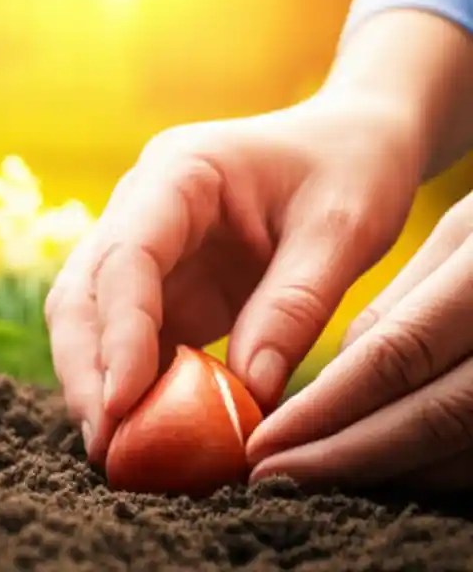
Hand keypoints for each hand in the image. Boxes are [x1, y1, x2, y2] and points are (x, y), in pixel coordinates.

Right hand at [45, 93, 423, 463]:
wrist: (347, 143)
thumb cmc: (349, 168)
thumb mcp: (344, 229)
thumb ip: (294, 305)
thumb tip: (248, 392)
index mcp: (178, 172)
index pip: (127, 256)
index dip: (119, 333)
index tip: (123, 402)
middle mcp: (138, 207)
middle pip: (82, 292)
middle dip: (86, 368)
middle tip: (104, 443)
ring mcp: (141, 247)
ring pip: (86, 318)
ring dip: (93, 382)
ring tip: (112, 450)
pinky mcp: (157, 286)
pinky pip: (127, 340)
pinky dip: (130, 386)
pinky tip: (143, 432)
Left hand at [248, 193, 472, 490]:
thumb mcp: (462, 235)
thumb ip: (399, 307)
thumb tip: (329, 389)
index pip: (397, 353)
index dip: (325, 408)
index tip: (262, 441)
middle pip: (437, 414)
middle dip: (346, 455)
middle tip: (274, 478)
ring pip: (471, 446)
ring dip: (391, 471)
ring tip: (316, 479)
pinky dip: (443, 471)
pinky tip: (391, 473)